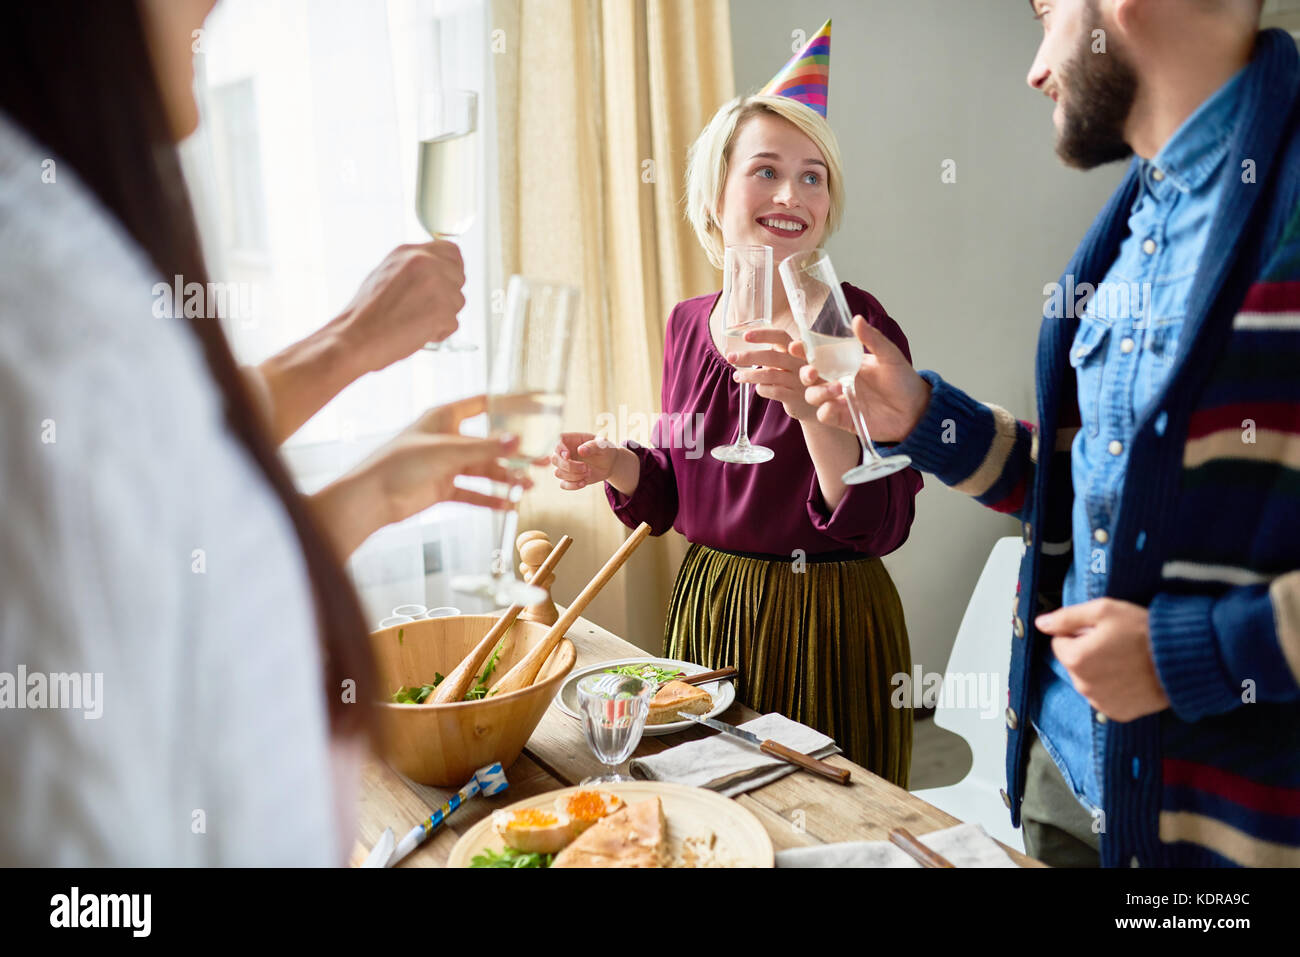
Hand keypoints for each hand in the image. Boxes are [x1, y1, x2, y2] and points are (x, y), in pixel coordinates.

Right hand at [337, 240, 465, 372]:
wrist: (355, 337)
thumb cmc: (367, 314)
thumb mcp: (386, 274)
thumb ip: (413, 269)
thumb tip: (439, 271)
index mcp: (410, 252)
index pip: (451, 251)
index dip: (452, 269)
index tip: (446, 283)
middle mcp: (426, 262)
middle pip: (459, 276)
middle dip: (448, 294)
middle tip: (423, 309)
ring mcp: (436, 285)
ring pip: (458, 302)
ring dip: (442, 315)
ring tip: (413, 321)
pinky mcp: (442, 310)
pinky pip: (452, 324)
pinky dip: (438, 333)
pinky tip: (415, 333)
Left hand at [370, 394, 539, 524]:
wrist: (372, 497)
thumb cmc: (400, 462)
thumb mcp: (447, 451)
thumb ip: (485, 447)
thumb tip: (518, 441)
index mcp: (445, 417)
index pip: (482, 404)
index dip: (507, 406)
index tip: (534, 411)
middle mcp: (448, 439)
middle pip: (489, 443)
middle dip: (515, 452)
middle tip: (542, 459)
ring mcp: (446, 464)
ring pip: (484, 469)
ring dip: (507, 478)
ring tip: (529, 486)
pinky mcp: (443, 488)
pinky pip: (473, 492)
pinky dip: (490, 498)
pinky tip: (509, 504)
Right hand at [552, 432, 619, 489]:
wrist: (609, 463)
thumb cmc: (604, 449)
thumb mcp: (603, 445)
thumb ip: (593, 446)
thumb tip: (581, 450)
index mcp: (570, 440)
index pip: (556, 442)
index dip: (558, 449)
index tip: (567, 455)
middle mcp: (564, 452)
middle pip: (554, 459)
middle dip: (568, 466)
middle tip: (585, 467)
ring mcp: (565, 466)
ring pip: (558, 473)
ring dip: (574, 476)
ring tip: (588, 472)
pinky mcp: (569, 478)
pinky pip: (563, 484)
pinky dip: (573, 485)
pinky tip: (584, 482)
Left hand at [727, 327, 816, 421]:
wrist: (820, 403)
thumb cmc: (800, 377)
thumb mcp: (792, 362)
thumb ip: (775, 354)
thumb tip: (742, 348)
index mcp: (799, 349)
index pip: (781, 336)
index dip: (763, 335)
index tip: (745, 336)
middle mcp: (800, 362)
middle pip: (772, 356)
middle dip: (749, 356)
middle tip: (731, 357)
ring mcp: (799, 380)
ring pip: (770, 375)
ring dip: (750, 375)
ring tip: (737, 376)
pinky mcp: (795, 397)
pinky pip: (772, 391)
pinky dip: (761, 389)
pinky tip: (757, 387)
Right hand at [796, 316, 930, 442]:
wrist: (916, 410)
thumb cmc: (903, 381)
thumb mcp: (889, 356)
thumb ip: (872, 339)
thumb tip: (857, 319)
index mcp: (845, 363)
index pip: (818, 355)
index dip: (803, 351)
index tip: (797, 346)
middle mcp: (838, 381)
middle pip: (808, 377)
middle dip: (804, 373)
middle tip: (811, 372)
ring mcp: (839, 400)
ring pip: (812, 396)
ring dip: (818, 392)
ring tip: (838, 388)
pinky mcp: (843, 419)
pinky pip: (824, 415)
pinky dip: (826, 410)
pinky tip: (838, 405)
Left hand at [1035, 599, 1170, 721]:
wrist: (1181, 661)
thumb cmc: (1143, 631)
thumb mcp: (1104, 611)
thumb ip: (1067, 617)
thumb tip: (1041, 623)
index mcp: (1076, 658)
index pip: (1060, 642)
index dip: (1079, 633)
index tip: (1101, 631)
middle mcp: (1083, 685)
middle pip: (1074, 663)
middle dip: (1088, 652)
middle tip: (1116, 644)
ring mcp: (1100, 702)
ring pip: (1088, 680)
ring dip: (1100, 671)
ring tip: (1126, 660)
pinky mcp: (1117, 713)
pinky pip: (1104, 697)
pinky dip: (1113, 688)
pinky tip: (1131, 677)